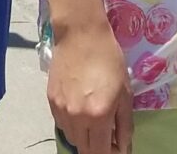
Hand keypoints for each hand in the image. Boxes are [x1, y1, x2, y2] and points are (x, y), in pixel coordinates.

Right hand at [46, 27, 134, 153]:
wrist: (81, 34)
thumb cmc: (109, 60)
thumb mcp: (125, 93)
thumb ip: (124, 125)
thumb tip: (123, 147)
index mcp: (99, 116)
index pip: (101, 152)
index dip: (111, 153)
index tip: (116, 146)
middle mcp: (77, 117)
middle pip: (84, 149)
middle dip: (97, 148)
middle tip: (107, 135)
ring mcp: (61, 110)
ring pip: (71, 138)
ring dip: (84, 137)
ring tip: (93, 121)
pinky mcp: (51, 101)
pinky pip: (61, 124)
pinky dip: (72, 125)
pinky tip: (80, 110)